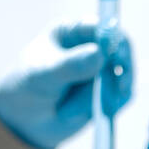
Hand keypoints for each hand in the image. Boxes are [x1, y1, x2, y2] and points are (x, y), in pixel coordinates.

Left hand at [0, 22, 133, 148]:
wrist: (24, 120)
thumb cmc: (27, 88)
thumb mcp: (43, 75)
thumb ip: (70, 65)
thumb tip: (99, 53)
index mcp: (72, 32)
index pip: (102, 27)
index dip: (113, 39)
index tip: (114, 57)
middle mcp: (91, 47)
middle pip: (121, 49)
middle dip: (122, 67)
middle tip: (121, 85)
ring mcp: (101, 70)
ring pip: (122, 75)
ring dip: (112, 92)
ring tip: (97, 106)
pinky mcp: (107, 92)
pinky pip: (123, 95)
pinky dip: (116, 103)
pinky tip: (104, 111)